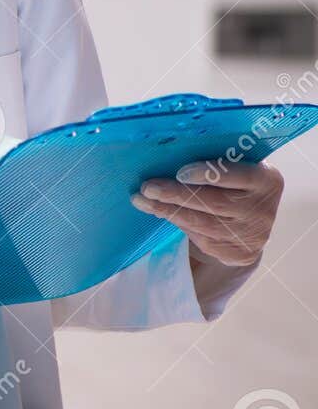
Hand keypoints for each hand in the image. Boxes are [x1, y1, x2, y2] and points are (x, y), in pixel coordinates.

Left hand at [132, 159, 282, 267]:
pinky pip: (199, 236)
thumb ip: (217, 163)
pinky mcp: (235, 253)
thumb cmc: (235, 185)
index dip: (209, 173)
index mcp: (266, 181)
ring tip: (142, 200)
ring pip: (202, 223)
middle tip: (148, 187)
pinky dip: (176, 222)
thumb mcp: (237, 169)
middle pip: (214, 203)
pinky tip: (159, 212)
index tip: (180, 172)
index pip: (238, 176)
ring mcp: (251, 235)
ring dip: (167, 210)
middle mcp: (262, 210)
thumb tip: (168, 154)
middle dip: (176, 194)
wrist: (250, 224)